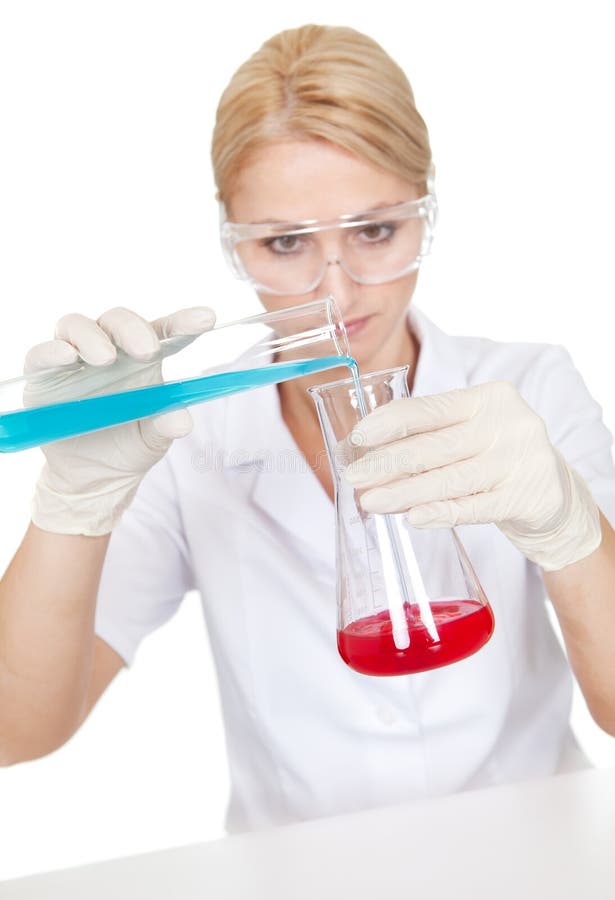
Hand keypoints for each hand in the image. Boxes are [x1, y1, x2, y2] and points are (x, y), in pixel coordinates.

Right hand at [26, 305, 214, 535]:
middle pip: (118, 321)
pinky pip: (41, 354)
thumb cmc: (130, 444)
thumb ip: (166, 424)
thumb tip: (181, 421)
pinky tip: (66, 357)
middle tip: (147, 350)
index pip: (165, 331)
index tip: (207, 319)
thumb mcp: (154, 438)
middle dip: (133, 329)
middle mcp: (110, 349)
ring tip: (104, 357)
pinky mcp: (44, 376)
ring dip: (90, 337)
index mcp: (144, 357)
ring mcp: (75, 359)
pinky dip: (51, 351)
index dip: (184, 322)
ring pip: (75, 326)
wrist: (94, 474)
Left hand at [343, 380, 601, 571]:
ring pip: (449, 479)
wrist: (554, 492)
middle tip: (353, 478)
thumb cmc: (496, 457)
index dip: (390, 422)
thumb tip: (368, 457)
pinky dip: (440, 512)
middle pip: (435, 446)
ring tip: (370, 502)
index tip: (358, 438)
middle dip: (387, 463)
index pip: (430, 408)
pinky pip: (473, 507)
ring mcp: (520, 461)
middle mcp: (508, 424)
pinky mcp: (527, 497)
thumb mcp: (472, 433)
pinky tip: (412, 518)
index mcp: (489, 398)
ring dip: (403, 493)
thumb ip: (430, 437)